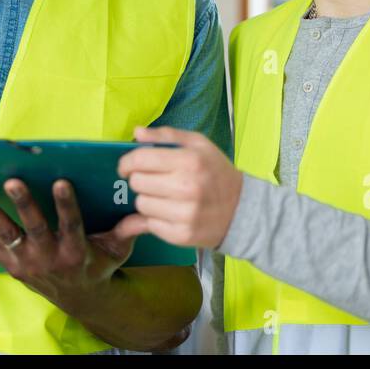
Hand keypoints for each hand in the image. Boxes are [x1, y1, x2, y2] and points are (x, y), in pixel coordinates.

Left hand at [0, 178, 135, 309]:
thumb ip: (127, 229)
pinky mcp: (12, 266)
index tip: (61, 181)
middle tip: (12, 182)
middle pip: (34, 228)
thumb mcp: (118, 250)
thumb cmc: (99, 265)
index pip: (71, 224)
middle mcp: (50, 257)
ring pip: (6, 236)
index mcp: (77, 251)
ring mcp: (27, 263)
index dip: (66, 203)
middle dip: (22, 204)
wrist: (80, 299)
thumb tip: (144, 210)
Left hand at [115, 126, 243, 248]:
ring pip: (141, 205)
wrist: (242, 209)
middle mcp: (187, 187)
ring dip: (147, 200)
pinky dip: (154, 218)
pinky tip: (169, 212)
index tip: (126, 166)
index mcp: (189, 160)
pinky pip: (150, 225)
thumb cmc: (216, 172)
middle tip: (153, 180)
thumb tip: (137, 133)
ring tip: (165, 196)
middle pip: (137, 183)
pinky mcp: (181, 235)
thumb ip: (166, 135)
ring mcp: (184, 214)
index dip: (126, 162)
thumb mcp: (198, 144)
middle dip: (139, 180)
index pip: (140, 160)